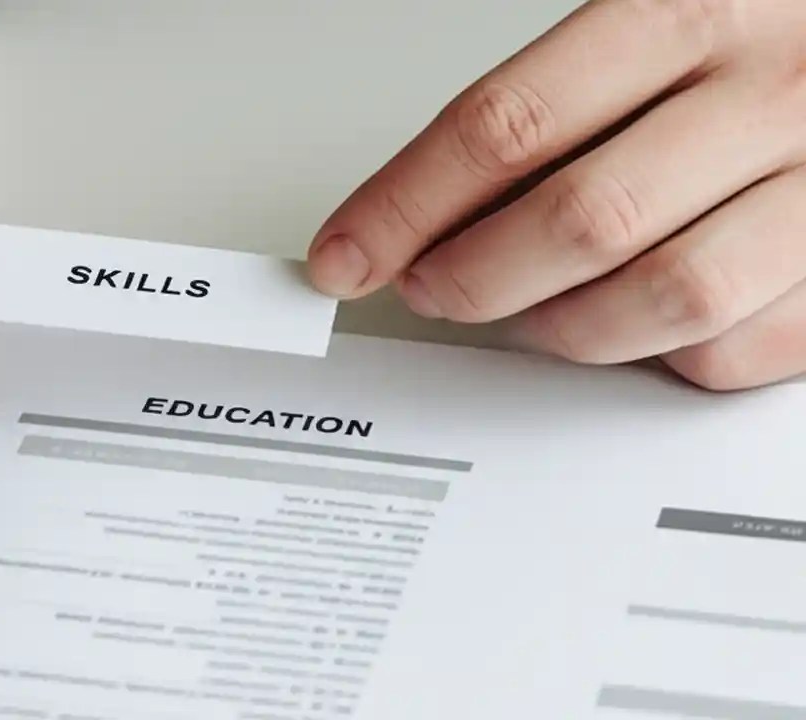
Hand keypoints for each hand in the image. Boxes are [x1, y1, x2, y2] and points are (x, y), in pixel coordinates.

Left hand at [308, 0, 805, 390]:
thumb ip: (549, 114)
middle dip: (474, 276)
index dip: (407, 203)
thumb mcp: (650, 33)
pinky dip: (656, 355)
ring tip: (523, 310)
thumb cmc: (747, 40)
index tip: (348, 252)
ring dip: (561, 326)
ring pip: (665, 299)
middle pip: (585, 220)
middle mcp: (773, 92)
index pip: (510, 124)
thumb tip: (425, 213)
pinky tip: (622, 321)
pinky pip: (735, 349)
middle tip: (429, 286)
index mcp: (693, 12)